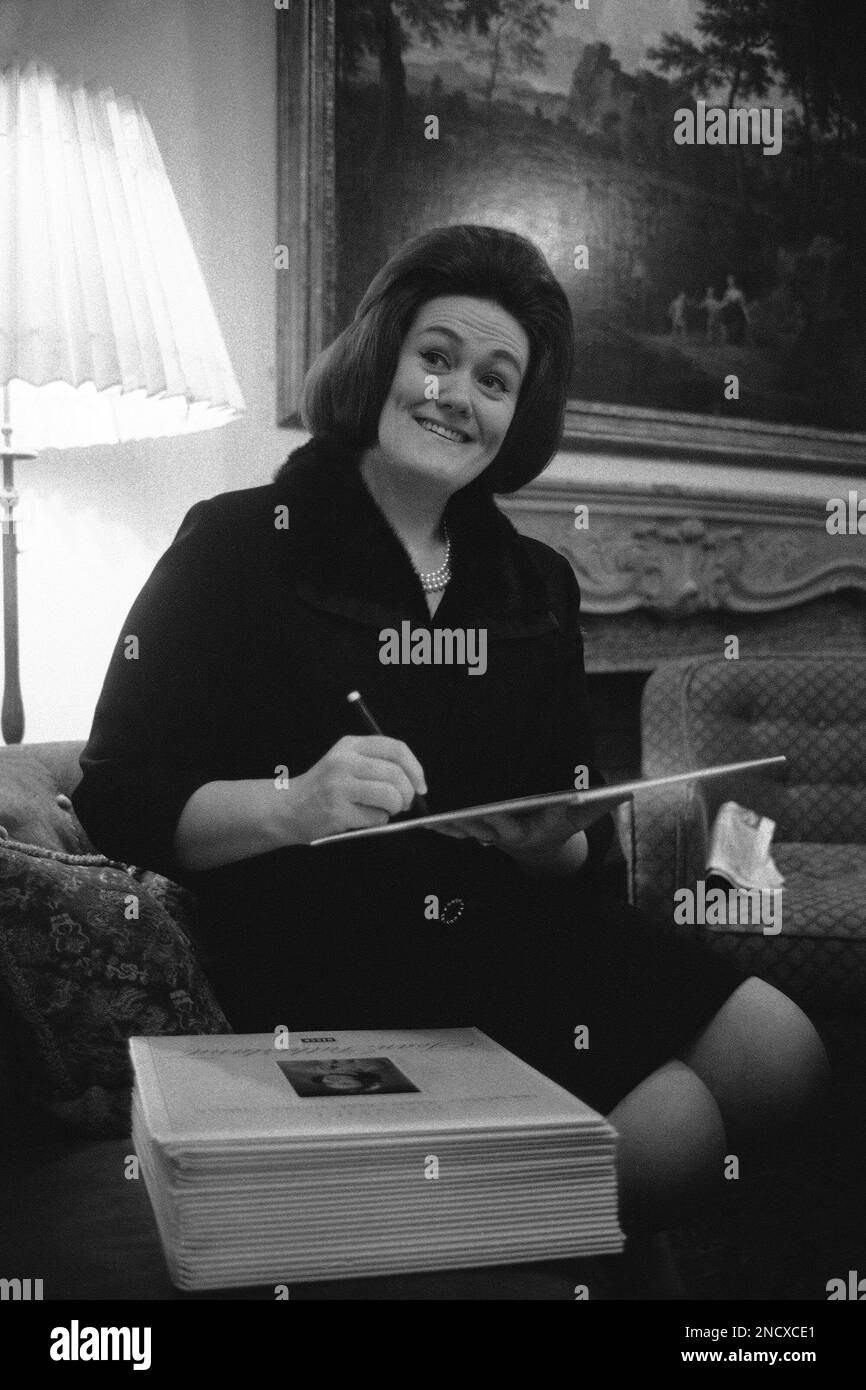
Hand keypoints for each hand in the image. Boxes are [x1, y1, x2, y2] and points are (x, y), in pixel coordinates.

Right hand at [283, 735, 426, 842]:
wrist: (288, 807)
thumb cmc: (325, 787)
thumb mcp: (346, 761)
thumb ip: (376, 763)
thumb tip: (415, 783)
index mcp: (350, 745)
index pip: (396, 748)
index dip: (415, 768)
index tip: (420, 785)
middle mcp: (344, 761)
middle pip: (396, 774)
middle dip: (408, 794)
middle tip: (403, 803)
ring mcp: (340, 786)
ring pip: (390, 796)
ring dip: (394, 808)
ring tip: (383, 810)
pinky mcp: (338, 810)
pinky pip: (377, 817)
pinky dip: (378, 821)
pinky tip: (362, 817)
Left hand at [428, 801, 608, 862]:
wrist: (543, 843)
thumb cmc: (562, 824)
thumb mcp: (583, 816)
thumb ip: (601, 804)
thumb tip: (628, 790)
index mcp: (527, 832)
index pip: (512, 827)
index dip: (501, 822)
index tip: (492, 817)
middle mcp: (504, 835)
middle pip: (482, 829)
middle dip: (467, 822)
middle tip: (452, 814)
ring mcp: (489, 834)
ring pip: (466, 830)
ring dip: (450, 824)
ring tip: (432, 815)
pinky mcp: (479, 830)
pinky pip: (457, 831)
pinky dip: (442, 827)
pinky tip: (426, 821)